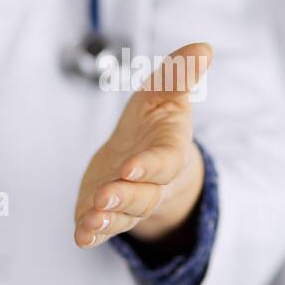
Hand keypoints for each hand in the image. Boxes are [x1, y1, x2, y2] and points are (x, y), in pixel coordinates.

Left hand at [73, 42, 211, 248]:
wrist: (144, 156)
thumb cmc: (156, 122)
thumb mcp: (166, 93)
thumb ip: (180, 74)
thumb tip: (203, 48)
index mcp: (168, 153)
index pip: (162, 162)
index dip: (149, 166)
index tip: (131, 168)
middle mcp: (151, 183)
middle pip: (143, 196)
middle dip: (125, 197)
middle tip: (104, 196)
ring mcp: (129, 202)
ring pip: (123, 216)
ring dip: (107, 219)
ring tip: (91, 219)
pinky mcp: (107, 213)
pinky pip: (103, 228)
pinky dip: (93, 233)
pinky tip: (82, 236)